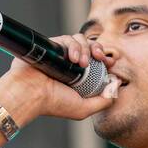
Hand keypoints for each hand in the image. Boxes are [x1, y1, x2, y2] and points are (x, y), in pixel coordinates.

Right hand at [0, 32, 119, 124]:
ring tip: (82, 63)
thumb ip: (103, 101)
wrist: (30, 95)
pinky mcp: (52, 45)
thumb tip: (117, 86)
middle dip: (99, 50)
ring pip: (80, 40)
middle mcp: (70, 63)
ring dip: (85, 49)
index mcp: (79, 76)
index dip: (105, 59)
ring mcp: (61, 54)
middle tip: (101, 58)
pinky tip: (73, 58)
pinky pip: (68, 38)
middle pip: (90, 47)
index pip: (96, 62)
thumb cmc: (54, 104)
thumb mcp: (84, 108)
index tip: (110, 62)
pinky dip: (74, 46)